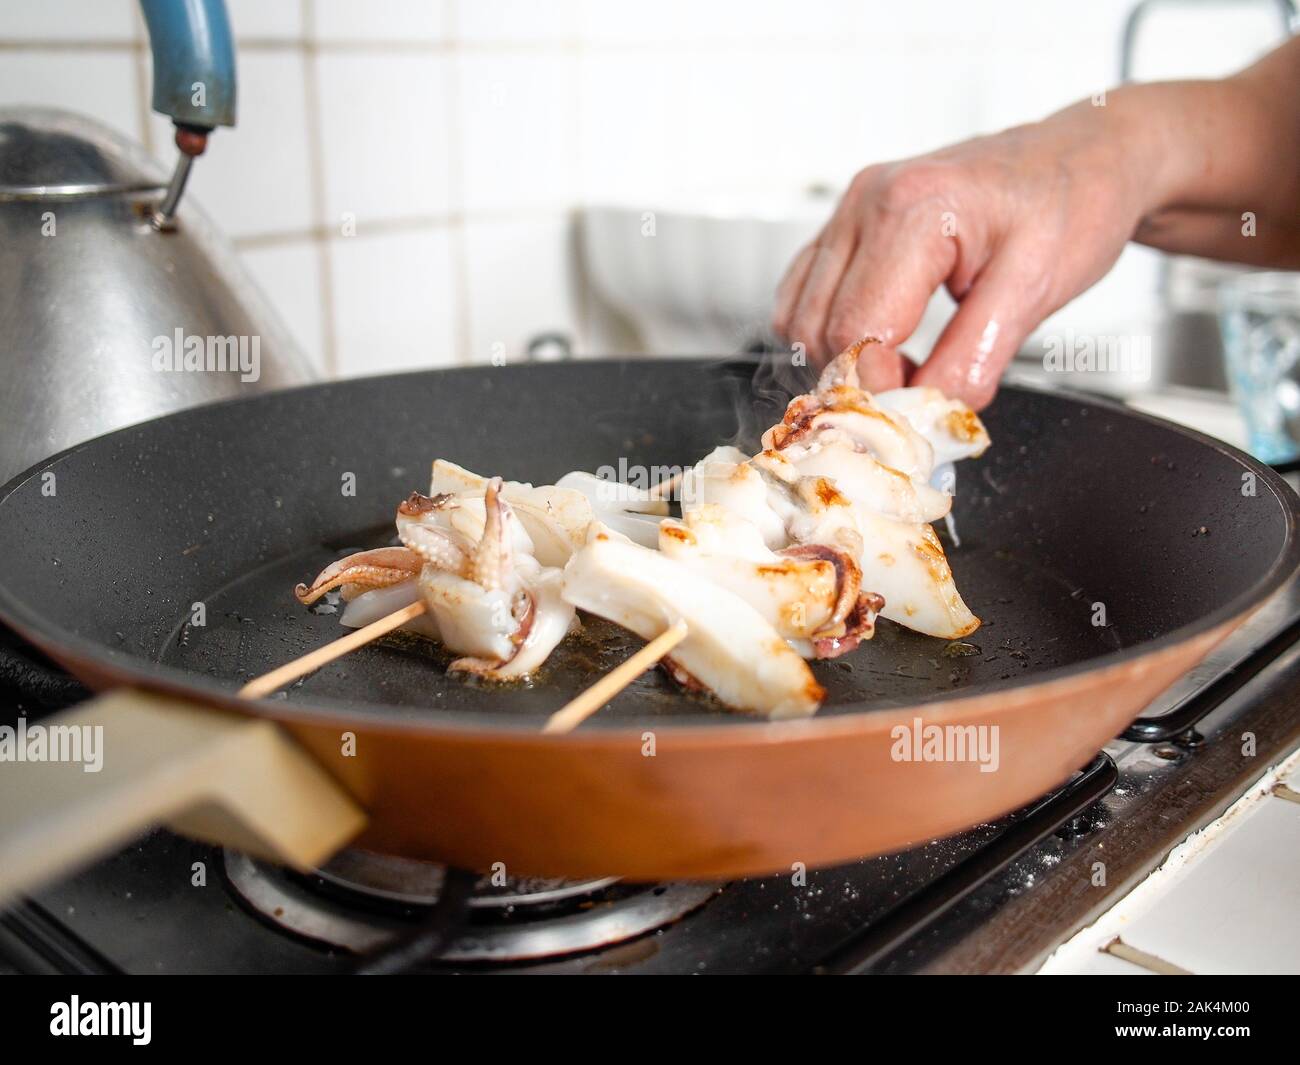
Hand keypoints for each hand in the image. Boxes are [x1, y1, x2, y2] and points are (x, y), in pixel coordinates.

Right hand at [771, 100, 1158, 408]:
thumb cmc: (1071, 206)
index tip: (917, 413)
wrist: (1083, 156)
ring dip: (840, 357)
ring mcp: (849, 209)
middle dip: (859, 376)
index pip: (855, 329)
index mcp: (912, 208)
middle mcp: (866, 201)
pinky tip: (883, 337)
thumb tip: (923, 414)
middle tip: (917, 393)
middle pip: (818, 328)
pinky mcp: (845, 223)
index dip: (879, 387)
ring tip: (903, 364)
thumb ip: (974, 358)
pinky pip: (805, 295)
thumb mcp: (1038, 290)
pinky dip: (831, 330)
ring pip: (799, 317)